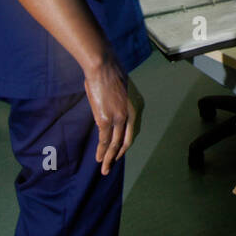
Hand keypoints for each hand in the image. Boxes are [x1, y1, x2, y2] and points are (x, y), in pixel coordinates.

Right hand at [83, 57, 138, 175]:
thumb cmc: (108, 73)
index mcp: (135, 107)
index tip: (119, 150)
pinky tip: (99, 158)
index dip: (125, 143)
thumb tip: (109, 109)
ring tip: (104, 168)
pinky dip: (101, 150)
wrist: (102, 67)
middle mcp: (130, 115)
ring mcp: (118, 118)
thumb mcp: (120, 90)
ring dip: (109, 158)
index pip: (131, 131)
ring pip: (114, 144)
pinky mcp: (106, 119)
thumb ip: (117, 103)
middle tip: (112, 165)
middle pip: (125, 141)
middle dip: (118, 154)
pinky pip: (104, 139)